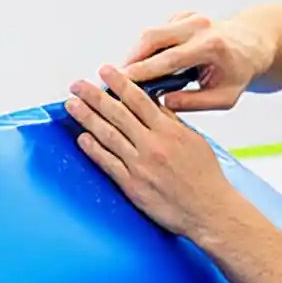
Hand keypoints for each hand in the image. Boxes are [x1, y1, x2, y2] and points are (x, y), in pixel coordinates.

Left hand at [66, 63, 240, 239]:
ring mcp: (140, 166)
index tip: (105, 72)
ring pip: (108, 135)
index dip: (119, 83)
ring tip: (72, 105)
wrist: (209, 210)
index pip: (138, 100)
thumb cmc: (206, 178)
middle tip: (78, 85)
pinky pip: (108, 163)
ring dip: (87, 118)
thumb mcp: (195, 141)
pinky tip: (82, 138)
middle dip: (94, 96)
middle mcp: (152, 145)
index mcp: (169, 131)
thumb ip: (171, 122)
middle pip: (117, 114)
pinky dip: (93, 149)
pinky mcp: (132, 185)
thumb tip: (153, 105)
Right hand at [122, 12, 272, 111]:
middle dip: (130, 58)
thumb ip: (194, 103)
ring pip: (151, 33)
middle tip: (113, 77)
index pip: (170, 59)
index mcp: (211, 46)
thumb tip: (162, 103)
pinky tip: (142, 65)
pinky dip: (146, 48)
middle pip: (153, 38)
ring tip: (123, 74)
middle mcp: (199, 26)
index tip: (122, 81)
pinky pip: (158, 32)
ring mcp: (190, 18)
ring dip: (135, 53)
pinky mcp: (183, 16)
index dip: (143, 70)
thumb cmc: (238, 74)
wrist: (252, 45)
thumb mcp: (224, 98)